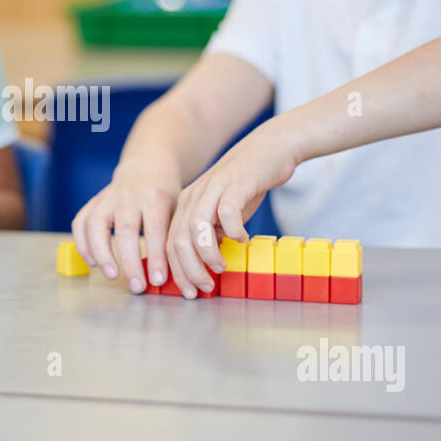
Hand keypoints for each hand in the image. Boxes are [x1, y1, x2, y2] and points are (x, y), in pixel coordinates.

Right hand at [71, 160, 180, 292]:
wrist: (147, 168)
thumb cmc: (166, 196)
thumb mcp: (177, 208)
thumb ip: (172, 235)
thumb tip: (175, 273)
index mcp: (155, 196)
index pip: (154, 229)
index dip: (155, 257)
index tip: (157, 280)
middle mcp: (128, 195)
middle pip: (125, 231)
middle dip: (130, 263)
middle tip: (137, 287)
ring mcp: (107, 197)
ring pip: (96, 225)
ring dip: (102, 254)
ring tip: (112, 276)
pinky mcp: (92, 202)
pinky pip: (80, 223)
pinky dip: (82, 244)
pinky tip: (92, 263)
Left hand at [166, 121, 298, 297]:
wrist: (270, 149)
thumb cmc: (247, 184)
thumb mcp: (222, 212)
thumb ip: (211, 233)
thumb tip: (206, 262)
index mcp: (186, 206)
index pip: (170, 245)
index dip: (178, 272)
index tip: (190, 292)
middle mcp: (193, 197)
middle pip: (178, 241)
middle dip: (189, 270)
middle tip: (205, 287)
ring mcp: (212, 189)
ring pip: (196, 230)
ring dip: (207, 254)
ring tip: (220, 267)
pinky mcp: (235, 183)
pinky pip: (227, 213)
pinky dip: (233, 231)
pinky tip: (243, 239)